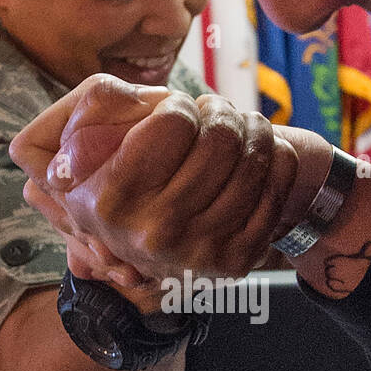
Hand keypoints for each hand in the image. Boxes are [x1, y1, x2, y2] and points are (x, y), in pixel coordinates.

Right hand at [12, 74, 303, 283]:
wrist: (161, 232)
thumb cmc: (126, 164)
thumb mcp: (92, 128)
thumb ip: (93, 107)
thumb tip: (92, 140)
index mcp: (106, 201)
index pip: (174, 121)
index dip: (180, 107)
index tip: (176, 113)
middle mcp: (150, 234)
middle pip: (221, 138)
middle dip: (223, 114)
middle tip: (216, 115)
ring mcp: (196, 253)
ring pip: (253, 160)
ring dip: (254, 131)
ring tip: (240, 129)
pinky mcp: (234, 263)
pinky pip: (276, 189)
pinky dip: (278, 162)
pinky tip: (260, 156)